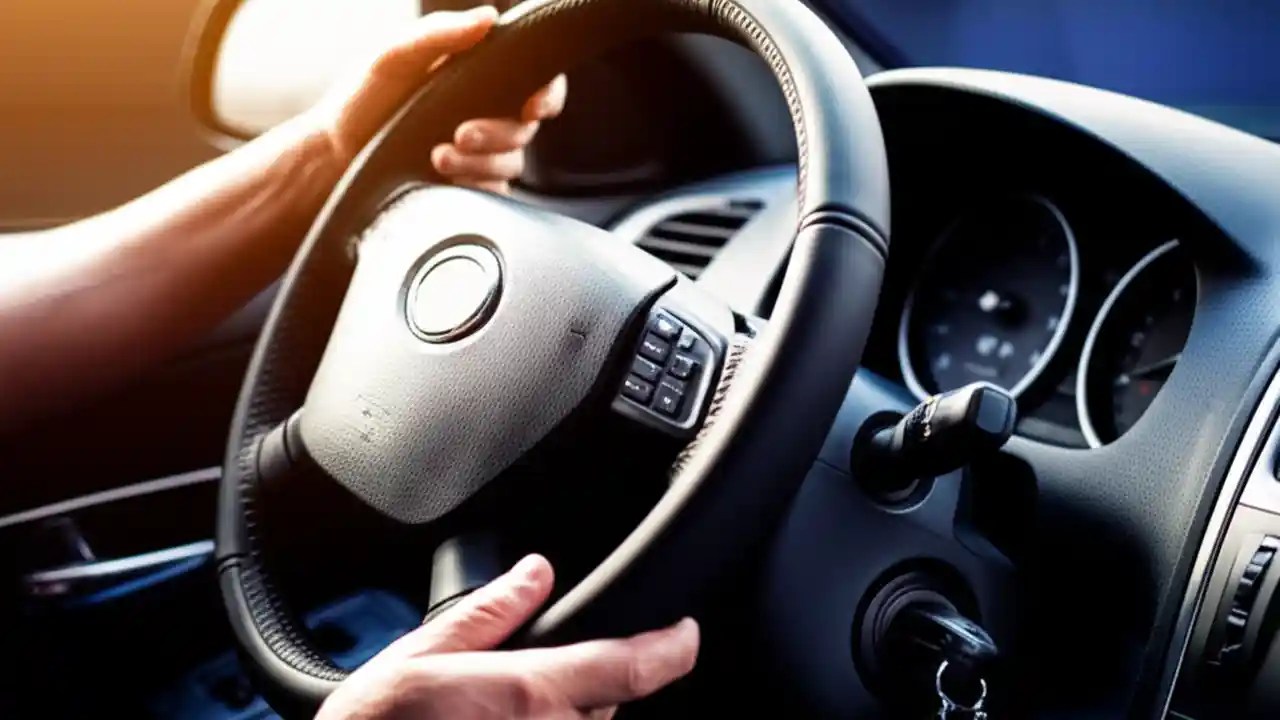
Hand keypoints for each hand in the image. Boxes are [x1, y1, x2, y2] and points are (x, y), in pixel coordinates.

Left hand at [306, 6, 566, 193]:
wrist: (333, 158)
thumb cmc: (360, 101)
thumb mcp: (393, 58)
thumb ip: (439, 35)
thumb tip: (488, 17)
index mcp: (478, 77)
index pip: (536, 81)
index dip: (547, 94)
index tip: (533, 106)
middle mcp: (486, 113)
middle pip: (526, 127)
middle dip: (498, 133)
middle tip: (461, 133)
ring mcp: (480, 154)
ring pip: (512, 163)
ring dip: (480, 162)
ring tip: (438, 157)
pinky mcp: (470, 189)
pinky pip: (495, 194)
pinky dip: (473, 187)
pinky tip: (443, 180)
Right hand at [316, 556, 699, 719]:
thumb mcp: (420, 658)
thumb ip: (489, 614)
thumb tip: (535, 573)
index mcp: (529, 694)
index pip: (632, 667)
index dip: (672, 648)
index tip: (685, 634)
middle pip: (607, 708)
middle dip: (583, 691)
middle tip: (523, 688)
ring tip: (496, 718)